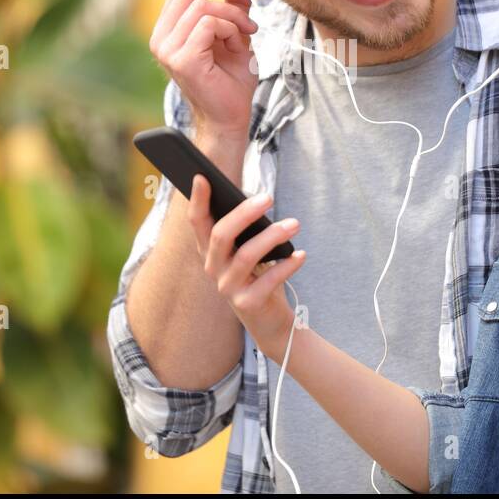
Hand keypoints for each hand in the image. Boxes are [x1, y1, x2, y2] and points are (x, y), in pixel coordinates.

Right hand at [150, 0, 258, 137]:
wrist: (231, 117)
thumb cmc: (232, 79)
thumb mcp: (235, 31)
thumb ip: (233, 1)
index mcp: (168, 28)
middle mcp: (161, 37)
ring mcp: (167, 48)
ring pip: (201, 4)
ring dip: (233, 12)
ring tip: (249, 29)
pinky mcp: (180, 59)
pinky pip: (208, 23)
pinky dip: (231, 27)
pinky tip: (241, 42)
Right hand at [188, 175, 306, 362]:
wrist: (269, 321)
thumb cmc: (258, 275)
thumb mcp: (247, 250)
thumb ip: (245, 230)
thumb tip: (257, 200)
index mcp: (209, 251)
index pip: (197, 222)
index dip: (197, 200)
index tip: (202, 176)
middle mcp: (213, 268)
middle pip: (221, 235)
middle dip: (244, 213)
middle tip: (268, 197)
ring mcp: (228, 288)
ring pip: (246, 256)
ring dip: (273, 237)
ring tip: (295, 224)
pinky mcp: (247, 304)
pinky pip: (268, 280)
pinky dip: (287, 265)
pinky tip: (301, 254)